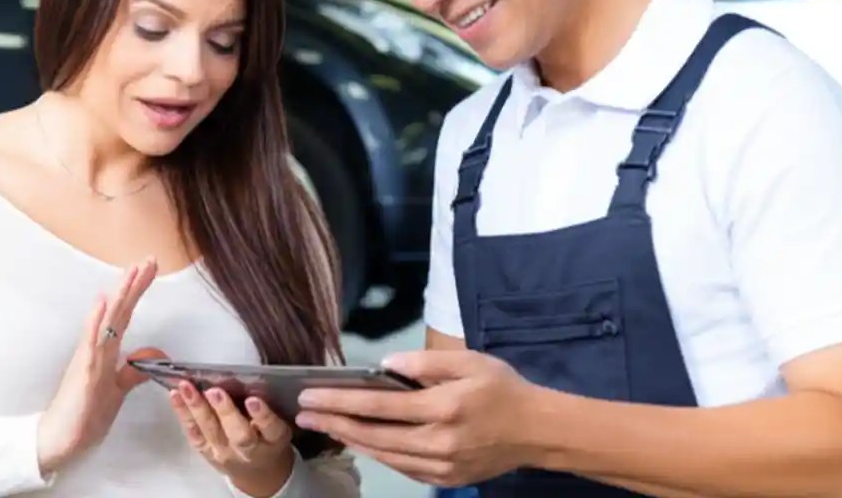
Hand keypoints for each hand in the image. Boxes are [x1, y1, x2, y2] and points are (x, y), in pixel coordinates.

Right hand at [36, 259, 162, 474]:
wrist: (60, 440)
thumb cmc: (83, 416)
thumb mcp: (117, 391)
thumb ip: (132, 372)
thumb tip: (152, 355)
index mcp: (105, 351)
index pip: (125, 315)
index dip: (138, 292)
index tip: (150, 269)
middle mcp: (97, 348)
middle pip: (119, 311)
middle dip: (134, 285)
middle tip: (149, 260)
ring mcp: (89, 358)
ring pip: (107, 321)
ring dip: (120, 295)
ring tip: (132, 272)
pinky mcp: (82, 372)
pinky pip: (90, 343)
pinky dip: (96, 321)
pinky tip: (102, 302)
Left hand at [170, 383, 296, 496]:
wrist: (257, 473)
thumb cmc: (268, 440)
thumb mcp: (278, 427)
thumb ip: (267, 409)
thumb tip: (247, 380)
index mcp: (273, 441)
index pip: (270, 428)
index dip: (262, 415)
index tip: (253, 400)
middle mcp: (249, 451)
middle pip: (239, 435)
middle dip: (225, 412)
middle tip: (214, 392)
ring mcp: (224, 453)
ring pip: (210, 431)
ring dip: (198, 407)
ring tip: (187, 387)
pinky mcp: (206, 452)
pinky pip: (193, 433)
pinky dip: (183, 414)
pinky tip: (176, 395)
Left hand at [294, 350, 540, 486]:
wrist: (538, 431)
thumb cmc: (502, 388)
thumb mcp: (469, 361)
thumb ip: (425, 363)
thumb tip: (384, 366)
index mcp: (443, 407)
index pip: (378, 406)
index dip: (340, 402)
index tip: (310, 397)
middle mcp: (438, 441)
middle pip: (374, 435)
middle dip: (334, 424)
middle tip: (303, 416)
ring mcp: (441, 466)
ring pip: (384, 456)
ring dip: (351, 441)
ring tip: (325, 428)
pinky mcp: (445, 480)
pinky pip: (402, 468)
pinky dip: (378, 455)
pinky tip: (361, 442)